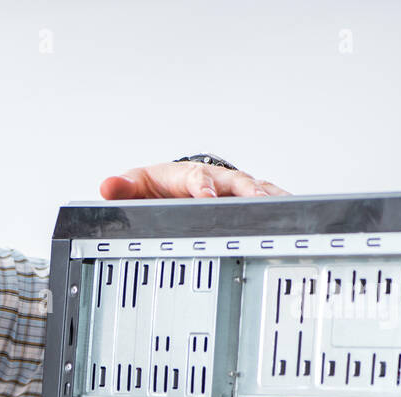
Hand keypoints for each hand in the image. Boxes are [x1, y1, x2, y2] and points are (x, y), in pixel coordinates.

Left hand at [100, 162, 288, 199]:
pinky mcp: (245, 199)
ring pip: (256, 190)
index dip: (202, 186)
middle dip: (246, 191)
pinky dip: (280, 205)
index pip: (196, 178)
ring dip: (268, 198)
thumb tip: (106, 186)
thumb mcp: (135, 186)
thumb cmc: (154, 185)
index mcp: (187, 176)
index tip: (206, 195)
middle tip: (256, 201)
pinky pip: (266, 200)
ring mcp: (232, 189)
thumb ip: (122, 188)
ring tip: (281, 208)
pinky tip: (294, 215)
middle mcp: (215, 180)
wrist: (170, 185)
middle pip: (235, 182)